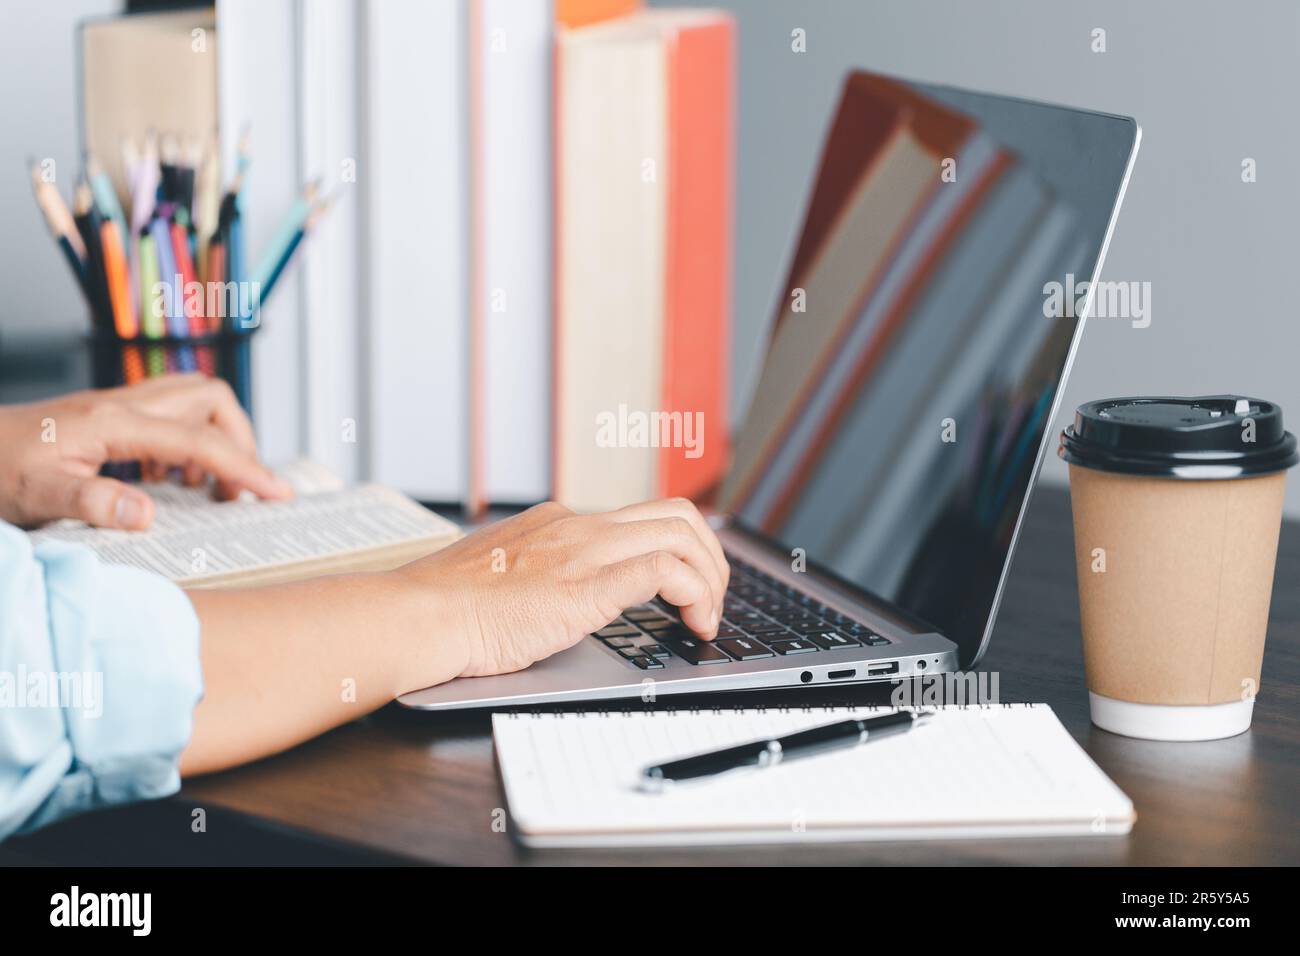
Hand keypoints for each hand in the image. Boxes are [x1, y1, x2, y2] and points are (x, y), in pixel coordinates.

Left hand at [0, 374, 291, 529]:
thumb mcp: (39, 497)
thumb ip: (92, 503)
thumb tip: (146, 515)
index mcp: (116, 424)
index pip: (201, 441)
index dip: (245, 468)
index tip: (277, 494)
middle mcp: (124, 405)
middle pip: (211, 399)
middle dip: (239, 440)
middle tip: (236, 489)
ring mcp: (118, 406)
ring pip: (194, 400)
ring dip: (214, 439)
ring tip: (202, 488)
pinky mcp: (111, 415)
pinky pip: (171, 413)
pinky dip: (186, 442)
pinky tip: (164, 479)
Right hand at [397, 498, 730, 677]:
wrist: (416, 618)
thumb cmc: (443, 610)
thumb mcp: (500, 578)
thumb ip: (535, 578)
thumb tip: (554, 601)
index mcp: (556, 522)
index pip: (639, 517)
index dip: (678, 547)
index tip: (687, 584)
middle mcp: (575, 526)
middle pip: (675, 513)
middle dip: (711, 556)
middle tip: (712, 600)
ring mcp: (582, 552)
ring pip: (680, 533)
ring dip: (711, 576)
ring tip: (708, 617)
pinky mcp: (586, 588)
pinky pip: (663, 570)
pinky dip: (695, 593)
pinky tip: (694, 623)